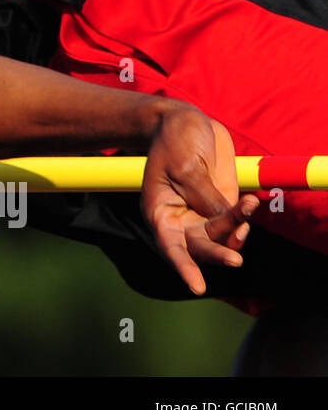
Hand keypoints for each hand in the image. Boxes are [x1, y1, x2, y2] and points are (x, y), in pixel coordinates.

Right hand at [141, 105, 259, 295]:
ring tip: (247, 205)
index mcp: (159, 211)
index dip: (184, 267)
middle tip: (235, 260)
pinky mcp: (220, 203)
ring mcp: (201, 212)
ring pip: (222, 236)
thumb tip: (224, 219)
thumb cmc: (174, 140)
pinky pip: (236, 221)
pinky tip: (249, 203)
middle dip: (218, 253)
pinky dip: (245, 216)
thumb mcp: (184, 164)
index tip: (198, 288)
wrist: (183, 121)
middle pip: (200, 247)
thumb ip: (204, 194)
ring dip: (237, 227)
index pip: (170, 246)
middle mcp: (180, 218)